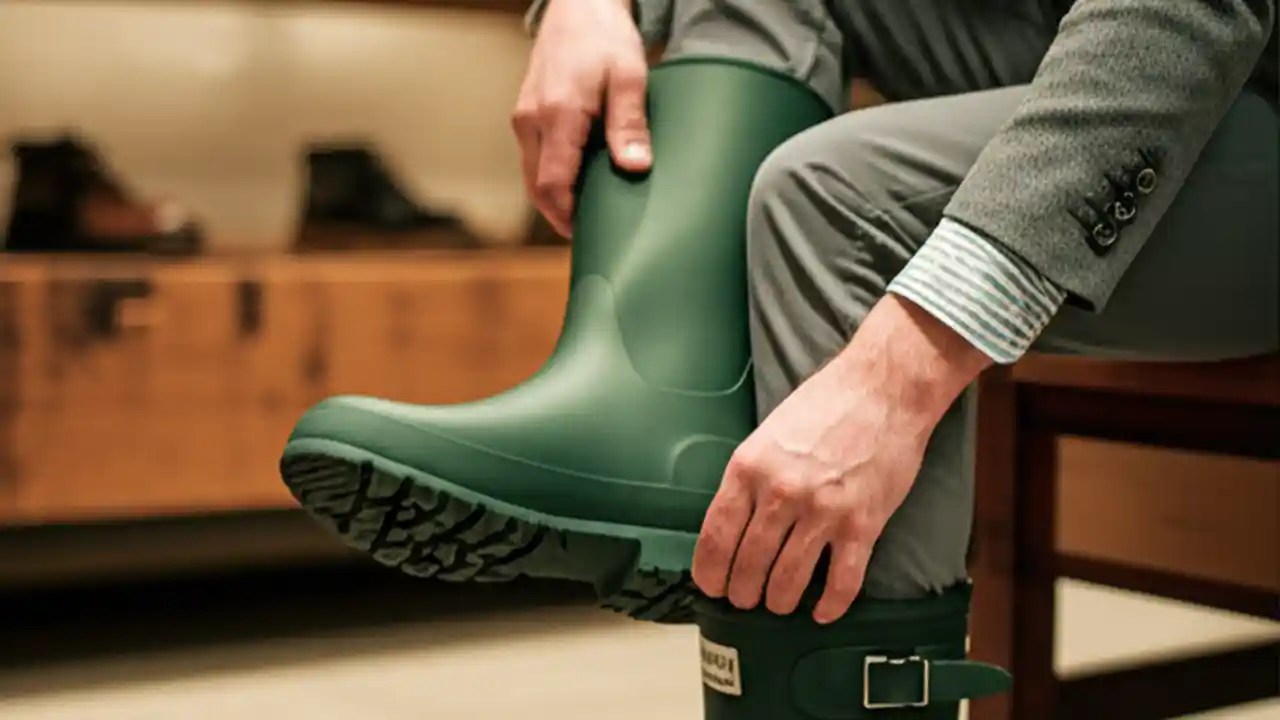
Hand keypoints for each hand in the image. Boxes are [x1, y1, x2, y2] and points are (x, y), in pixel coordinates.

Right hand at [513, 0, 650, 237]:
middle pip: (537, 188)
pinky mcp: (526, 115)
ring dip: (555, 198)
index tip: (590, 234)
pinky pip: (534, 159)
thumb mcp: (630, 76)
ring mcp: (524, 118)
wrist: (578, 6)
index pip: (552, 185)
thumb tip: (634, 167)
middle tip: (593, 233)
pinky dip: (551, 178)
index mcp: (558, 115)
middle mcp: (532, 121)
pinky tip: (578, 184)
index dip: (568, 216)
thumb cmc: (605, 38)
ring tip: (588, 213)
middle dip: (561, 215)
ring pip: (532, 176)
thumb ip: (630, 124)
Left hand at [691, 296, 990, 622]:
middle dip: (743, 593)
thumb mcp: (766, 435)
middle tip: (746, 599)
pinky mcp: (863, 524)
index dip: (710, 574)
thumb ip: (748, 480)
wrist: (884, 389)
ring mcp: (822, 512)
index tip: (712, 587)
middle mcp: (780, 493)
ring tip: (778, 604)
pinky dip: (830, 605)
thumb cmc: (824, 405)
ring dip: (779, 602)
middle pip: (749, 566)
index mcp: (749, 468)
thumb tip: (732, 526)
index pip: (715, 538)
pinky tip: (822, 612)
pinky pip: (842, 582)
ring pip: (788, 582)